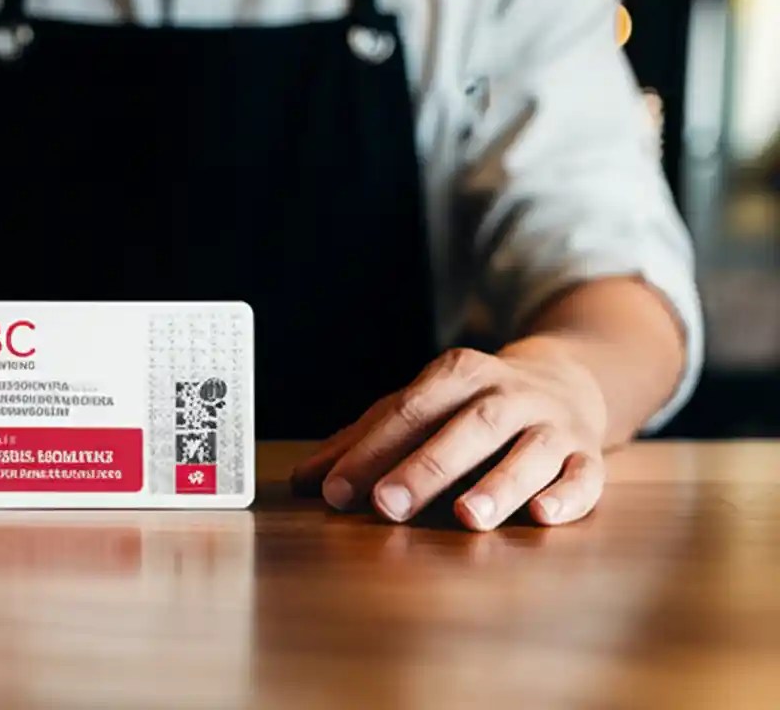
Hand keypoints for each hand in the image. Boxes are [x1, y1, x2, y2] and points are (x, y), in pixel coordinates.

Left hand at [291, 345, 608, 530]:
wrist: (568, 380)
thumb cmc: (471, 406)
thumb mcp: (419, 407)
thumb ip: (363, 440)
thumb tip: (303, 481)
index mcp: (457, 374)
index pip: (408, 411)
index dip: (370, 450)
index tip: (335, 490)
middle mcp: (507, 394)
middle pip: (466, 428)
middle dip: (424, 468)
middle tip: (385, 505)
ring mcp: (552, 424)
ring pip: (528, 452)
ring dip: (498, 485)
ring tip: (466, 518)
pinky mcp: (588, 455)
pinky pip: (585, 475)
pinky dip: (567, 496)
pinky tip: (542, 516)